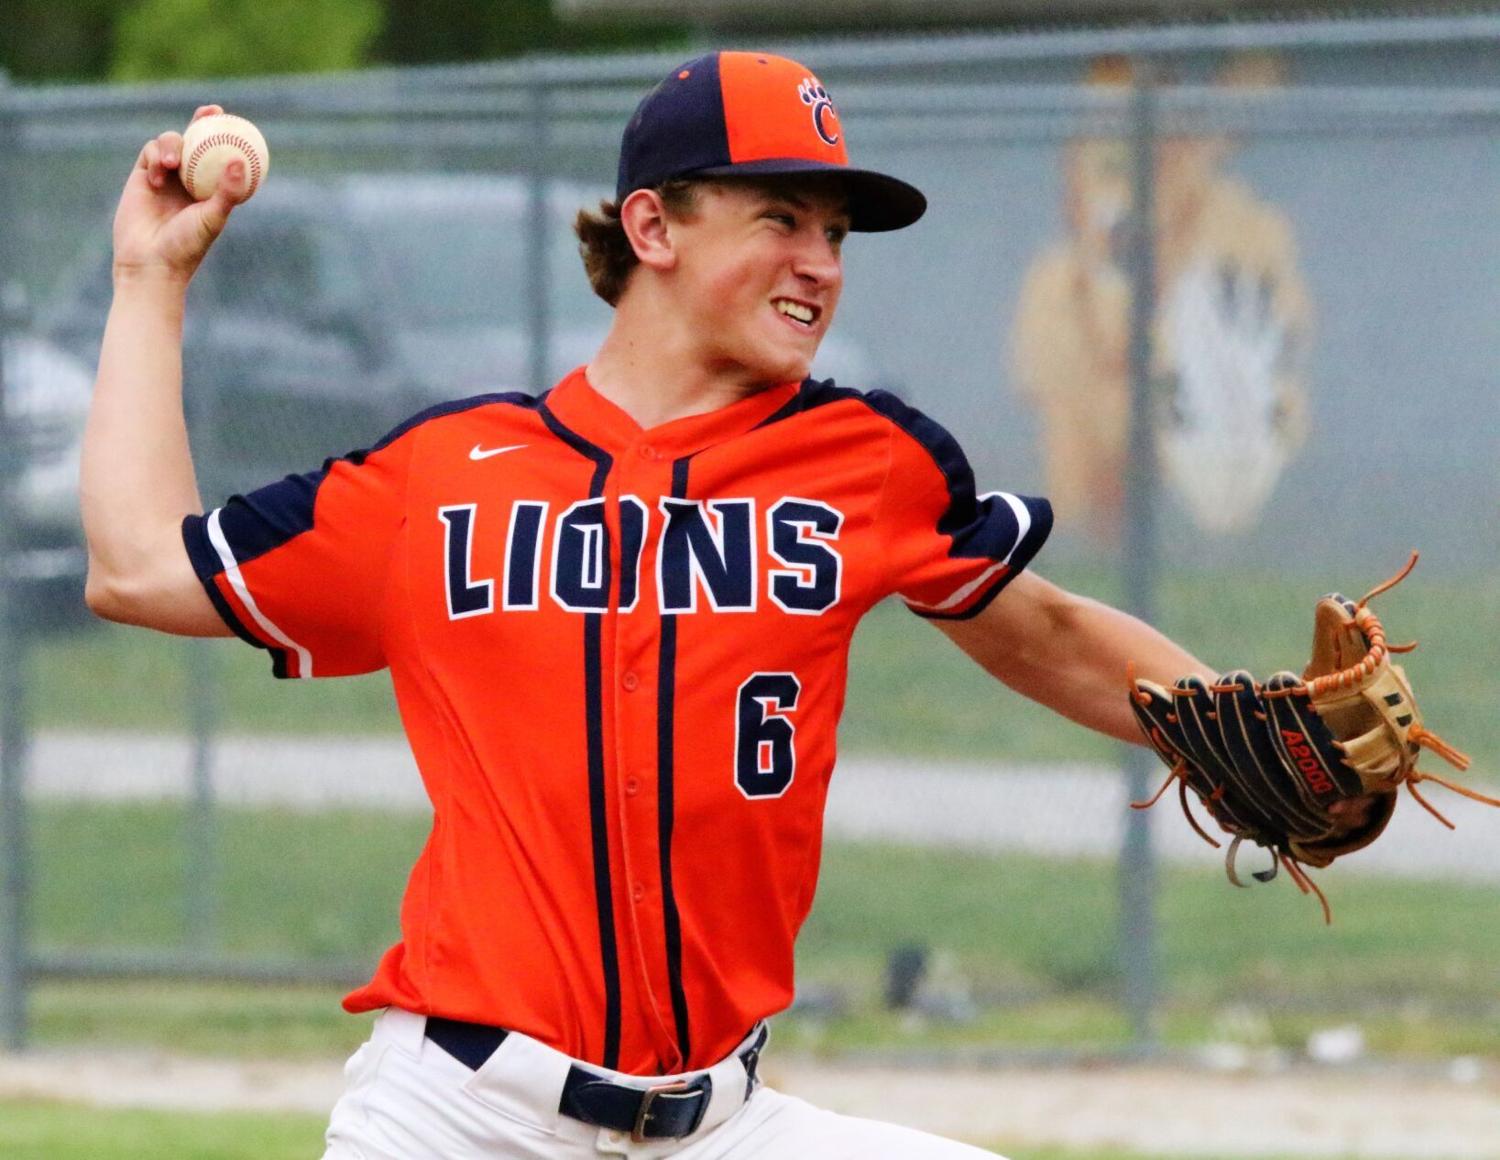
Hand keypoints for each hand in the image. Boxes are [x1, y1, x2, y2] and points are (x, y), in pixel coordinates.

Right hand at [112, 104, 251, 285]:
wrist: (150, 263)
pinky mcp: (142, 178)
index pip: (220, 157)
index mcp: (210, 190)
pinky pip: (150, 153)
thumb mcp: (211, 219)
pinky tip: (157, 177)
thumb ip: (227, 192)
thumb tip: (239, 161)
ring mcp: (165, 178)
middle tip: (210, 111)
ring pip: (170, 144)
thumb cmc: (186, 246)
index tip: (235, 121)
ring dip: (173, 146)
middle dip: (202, 123)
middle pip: (196, 143)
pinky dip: (155, 157)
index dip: (227, 138)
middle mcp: (189, 181)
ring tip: (172, 164)